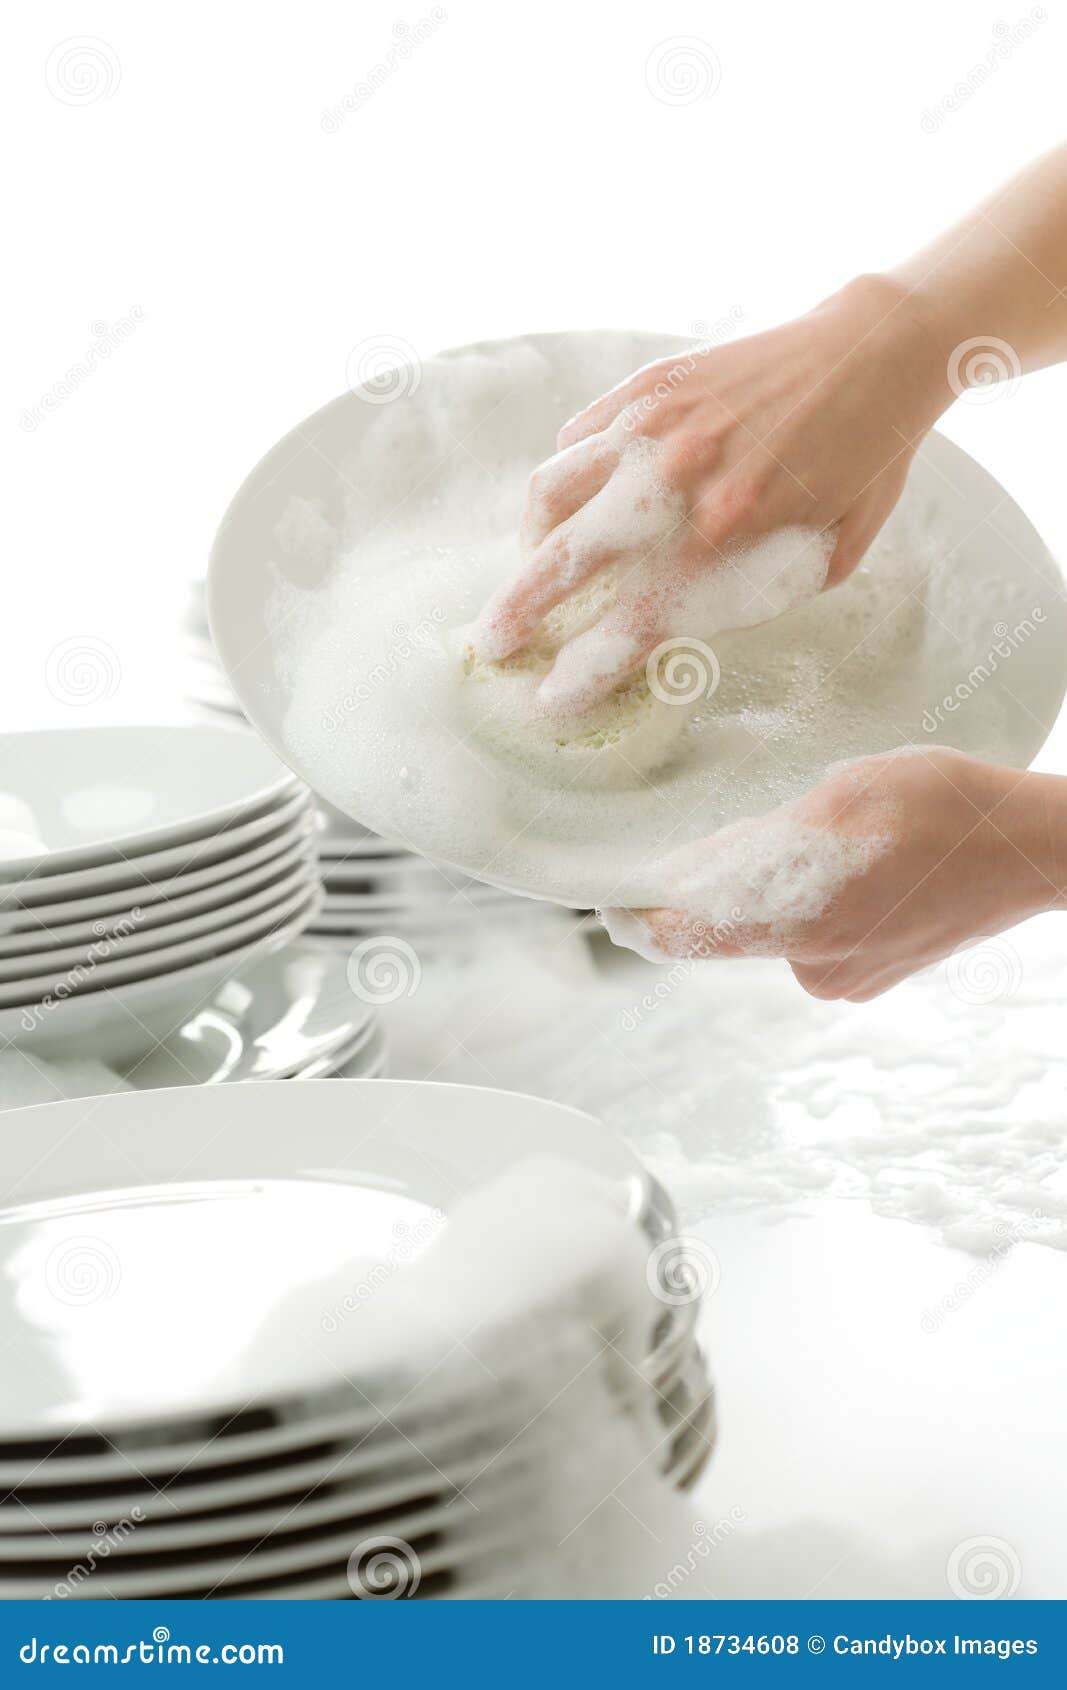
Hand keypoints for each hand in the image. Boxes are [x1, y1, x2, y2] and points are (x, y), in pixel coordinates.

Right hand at [474, 275, 946, 714]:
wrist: (878, 351)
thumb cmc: (865, 465)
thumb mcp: (825, 558)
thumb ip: (753, 593)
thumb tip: (684, 622)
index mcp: (721, 538)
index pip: (627, 626)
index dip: (581, 674)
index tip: (549, 702)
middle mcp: (673, 483)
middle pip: (563, 561)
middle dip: (516, 612)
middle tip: (493, 643)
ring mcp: (653, 427)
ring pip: (551, 490)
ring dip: (532, 539)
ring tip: (535, 560)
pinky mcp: (649, 385)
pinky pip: (578, 437)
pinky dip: (566, 474)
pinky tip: (578, 495)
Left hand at [603, 749, 1066, 1001]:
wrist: (1035, 851)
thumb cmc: (949, 809)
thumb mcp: (845, 796)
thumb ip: (762, 841)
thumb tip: (691, 873)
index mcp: (802, 925)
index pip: (686, 937)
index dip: (637, 917)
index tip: (604, 896)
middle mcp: (816, 965)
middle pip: (729, 928)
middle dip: (720, 885)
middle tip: (740, 831)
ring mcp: (847, 975)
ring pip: (774, 927)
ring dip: (777, 889)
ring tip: (832, 838)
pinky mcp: (871, 975)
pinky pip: (814, 936)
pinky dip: (816, 902)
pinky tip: (859, 865)